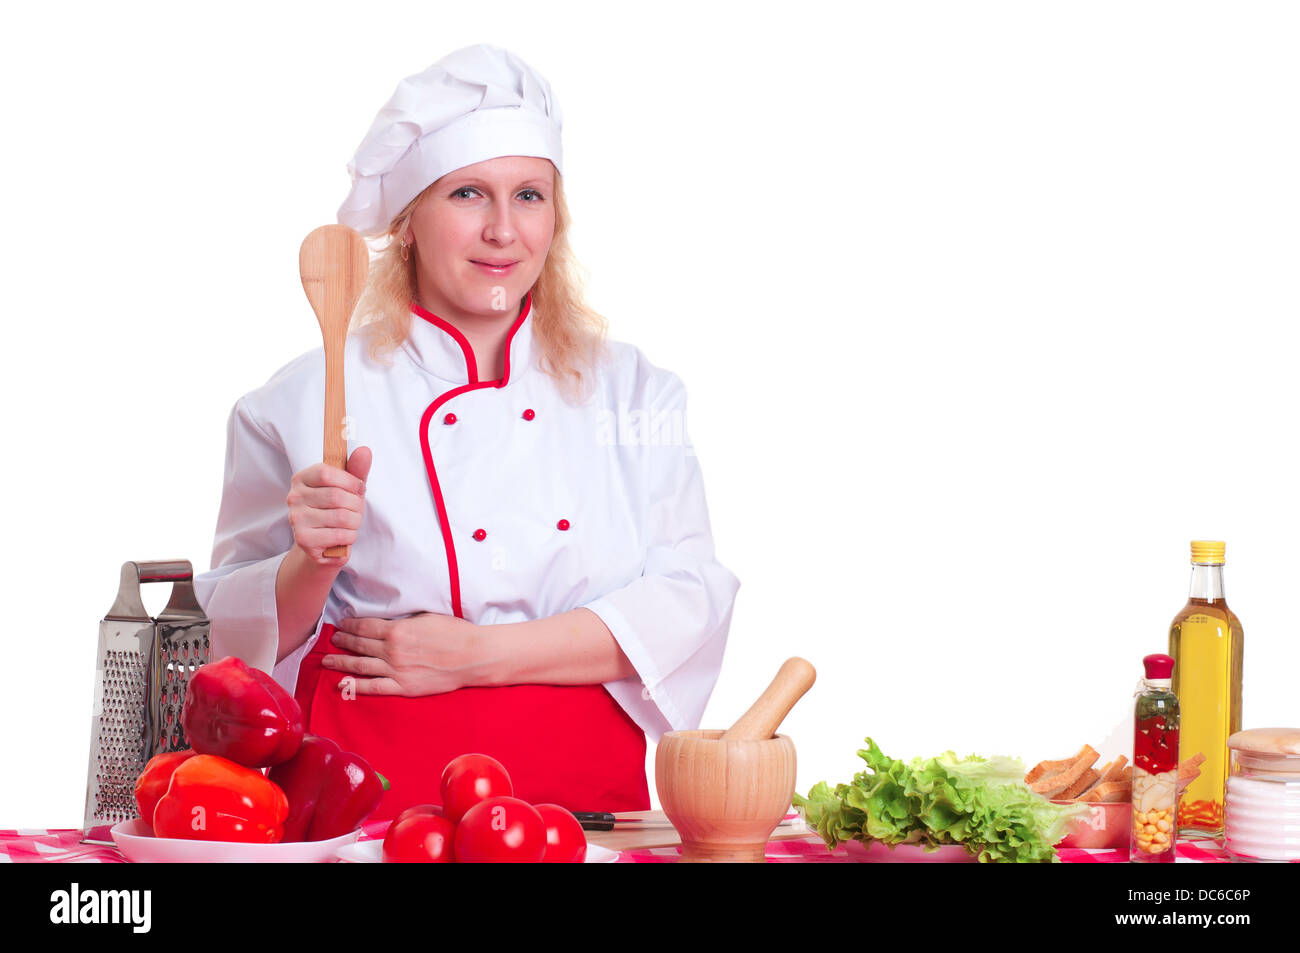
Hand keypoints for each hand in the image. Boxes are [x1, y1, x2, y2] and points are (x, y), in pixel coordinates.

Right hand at [286, 446, 371, 566]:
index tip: (358, 489)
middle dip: (356, 506)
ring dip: (355, 522)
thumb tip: (364, 450)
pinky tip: (344, 536)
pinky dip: (349, 537)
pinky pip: (339, 535)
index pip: (326, 473)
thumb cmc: (337, 510)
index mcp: (302, 479)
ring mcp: (296, 519)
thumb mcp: (348, 487)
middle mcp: (294, 497)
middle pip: (337, 496)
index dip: (350, 482)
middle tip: (355, 511)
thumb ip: (356, 469)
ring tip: (350, 524)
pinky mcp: (303, 539)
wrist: (324, 544)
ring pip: (341, 517)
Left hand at [322, 612, 480, 696]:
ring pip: (360, 665)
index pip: (364, 626)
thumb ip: (404, 621)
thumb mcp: (427, 617)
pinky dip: (355, 685)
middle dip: (343, 641)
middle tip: (332, 639)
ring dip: (341, 661)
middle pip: (359, 645)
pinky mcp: (403, 687)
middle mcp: (391, 650)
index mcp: (397, 630)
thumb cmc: (455, 633)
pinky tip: (341, 683)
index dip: (350, 625)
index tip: (342, 624)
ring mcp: (395, 670)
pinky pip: (373, 687)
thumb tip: (390, 622)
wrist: (472, 656)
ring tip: (328, 659)